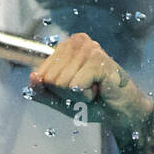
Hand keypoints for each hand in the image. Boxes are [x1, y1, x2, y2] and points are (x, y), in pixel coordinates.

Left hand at [28, 33, 152, 134]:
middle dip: (65, 93)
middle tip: (86, 90)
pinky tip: (98, 89)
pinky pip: (74, 86)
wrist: (120, 111)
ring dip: (77, 95)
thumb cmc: (93, 102)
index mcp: (66, 47)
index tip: (75, 88)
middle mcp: (76, 42)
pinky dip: (85, 95)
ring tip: (93, 89)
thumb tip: (32, 77)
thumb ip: (41, 90)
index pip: (40, 75)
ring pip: (61, 83)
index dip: (55, 90)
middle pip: (49, 79)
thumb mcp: (60, 99)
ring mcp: (88, 49)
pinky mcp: (97, 60)